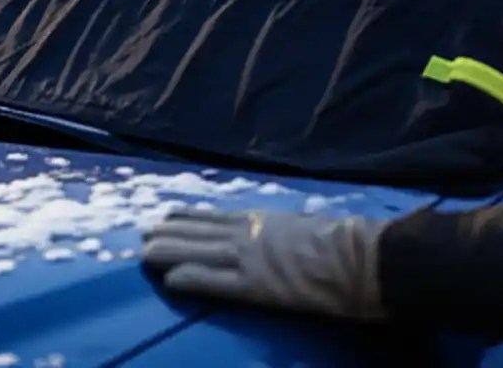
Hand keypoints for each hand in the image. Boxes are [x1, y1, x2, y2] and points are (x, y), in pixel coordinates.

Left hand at [142, 208, 387, 320]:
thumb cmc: (342, 241)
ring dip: (167, 252)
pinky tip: (169, 281)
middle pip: (197, 231)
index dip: (186, 218)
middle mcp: (248, 233)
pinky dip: (189, 278)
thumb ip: (281, 229)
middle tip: (142, 234)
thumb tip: (277, 233)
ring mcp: (249, 258)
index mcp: (262, 219)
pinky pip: (213, 281)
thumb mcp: (304, 224)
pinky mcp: (255, 285)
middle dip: (168, 233)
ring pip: (196, 251)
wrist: (360, 256)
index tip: (165, 216)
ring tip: (143, 254)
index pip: (214, 216)